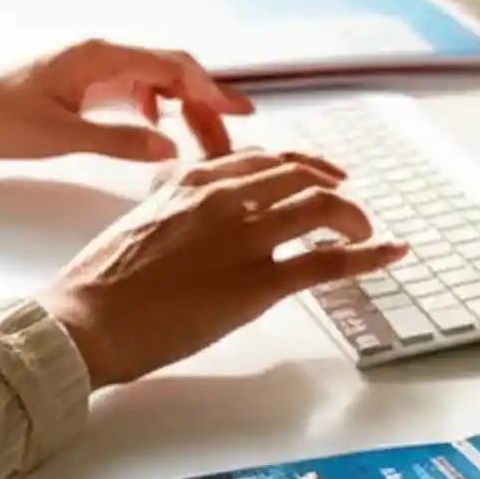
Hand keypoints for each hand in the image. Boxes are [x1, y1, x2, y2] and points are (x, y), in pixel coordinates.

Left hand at [0, 39, 254, 161]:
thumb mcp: (61, 136)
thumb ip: (120, 141)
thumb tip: (171, 147)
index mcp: (100, 57)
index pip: (172, 67)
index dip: (211, 90)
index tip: (241, 113)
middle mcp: (105, 56)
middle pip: (174, 73)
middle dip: (207, 104)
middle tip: (232, 140)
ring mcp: (100, 69)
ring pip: (161, 84)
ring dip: (188, 112)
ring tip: (208, 146)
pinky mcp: (93, 85)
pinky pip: (142, 93)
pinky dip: (164, 113)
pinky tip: (167, 136)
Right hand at [37, 150, 408, 386]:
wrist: (87, 320)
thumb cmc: (105, 279)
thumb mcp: (141, 216)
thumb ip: (173, 195)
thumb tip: (185, 186)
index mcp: (195, 180)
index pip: (264, 158)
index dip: (301, 165)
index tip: (321, 174)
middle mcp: (225, 197)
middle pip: (301, 176)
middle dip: (335, 188)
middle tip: (350, 206)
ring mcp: (244, 238)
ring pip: (322, 207)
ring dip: (355, 218)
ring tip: (367, 234)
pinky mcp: (258, 283)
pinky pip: (327, 261)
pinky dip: (369, 254)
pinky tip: (392, 253)